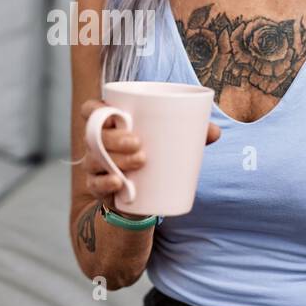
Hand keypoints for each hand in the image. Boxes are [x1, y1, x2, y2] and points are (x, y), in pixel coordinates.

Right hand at [79, 98, 219, 212]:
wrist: (146, 195)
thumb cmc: (156, 156)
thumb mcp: (171, 142)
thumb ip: (192, 133)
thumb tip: (215, 132)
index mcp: (109, 125)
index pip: (89, 111)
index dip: (94, 110)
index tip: (113, 112)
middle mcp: (96, 145)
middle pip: (94, 136)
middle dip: (114, 138)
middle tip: (139, 143)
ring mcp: (96, 167)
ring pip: (95, 160)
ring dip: (116, 159)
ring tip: (141, 160)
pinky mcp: (100, 188)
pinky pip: (95, 185)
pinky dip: (106, 184)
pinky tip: (118, 182)